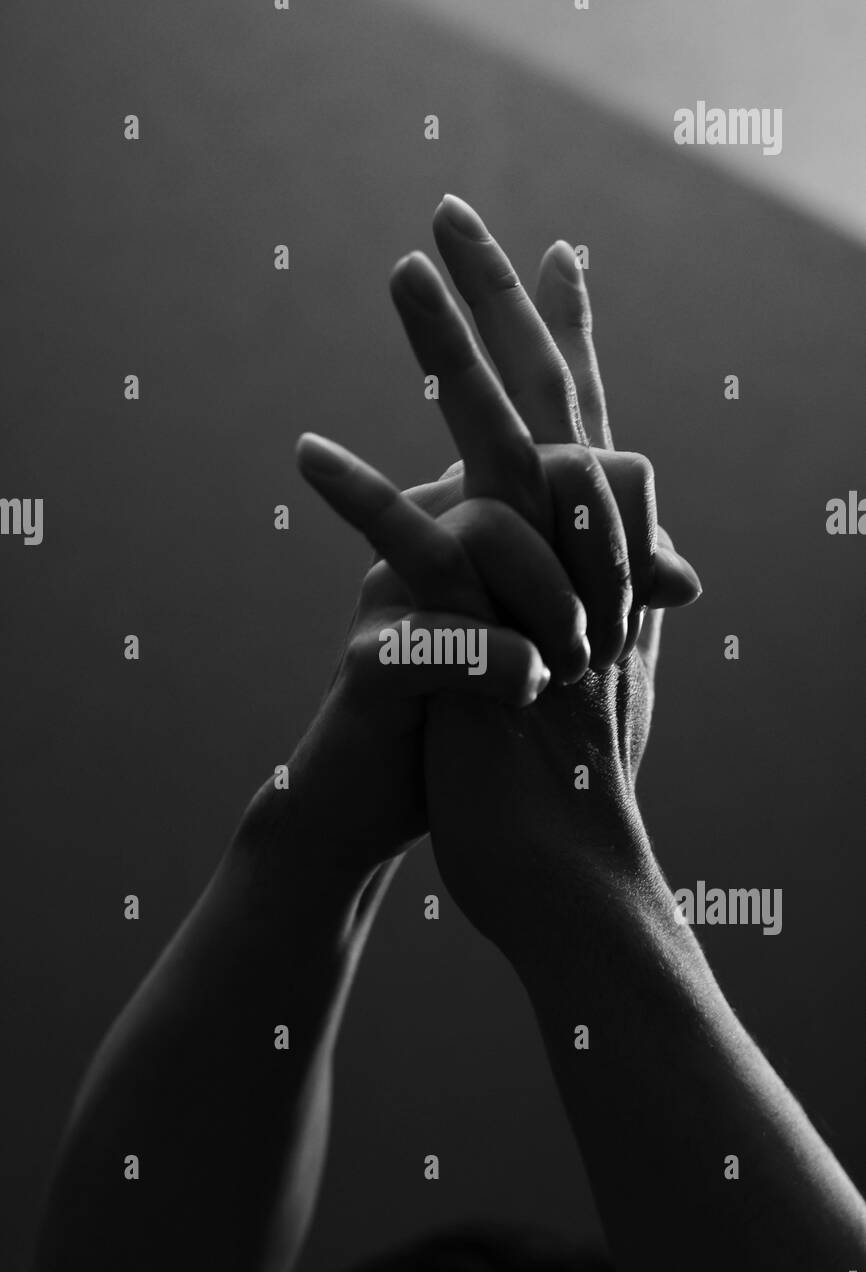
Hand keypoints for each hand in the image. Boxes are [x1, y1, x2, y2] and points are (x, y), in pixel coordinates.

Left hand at [387, 199, 700, 964]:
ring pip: (496, 446)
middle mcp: (583, 556)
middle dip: (507, 302)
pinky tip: (304, 452)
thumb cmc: (558, 775)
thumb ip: (574, 601)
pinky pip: (425, 554)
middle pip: (547, 399)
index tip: (564, 261)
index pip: (589, 418)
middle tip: (457, 214)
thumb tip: (575, 563)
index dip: (576, 339)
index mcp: (596, 554)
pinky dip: (365, 498)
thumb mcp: (576, 670)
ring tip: (398, 270)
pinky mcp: (492, 642)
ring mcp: (545, 594)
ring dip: (445, 352)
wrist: (568, 872)